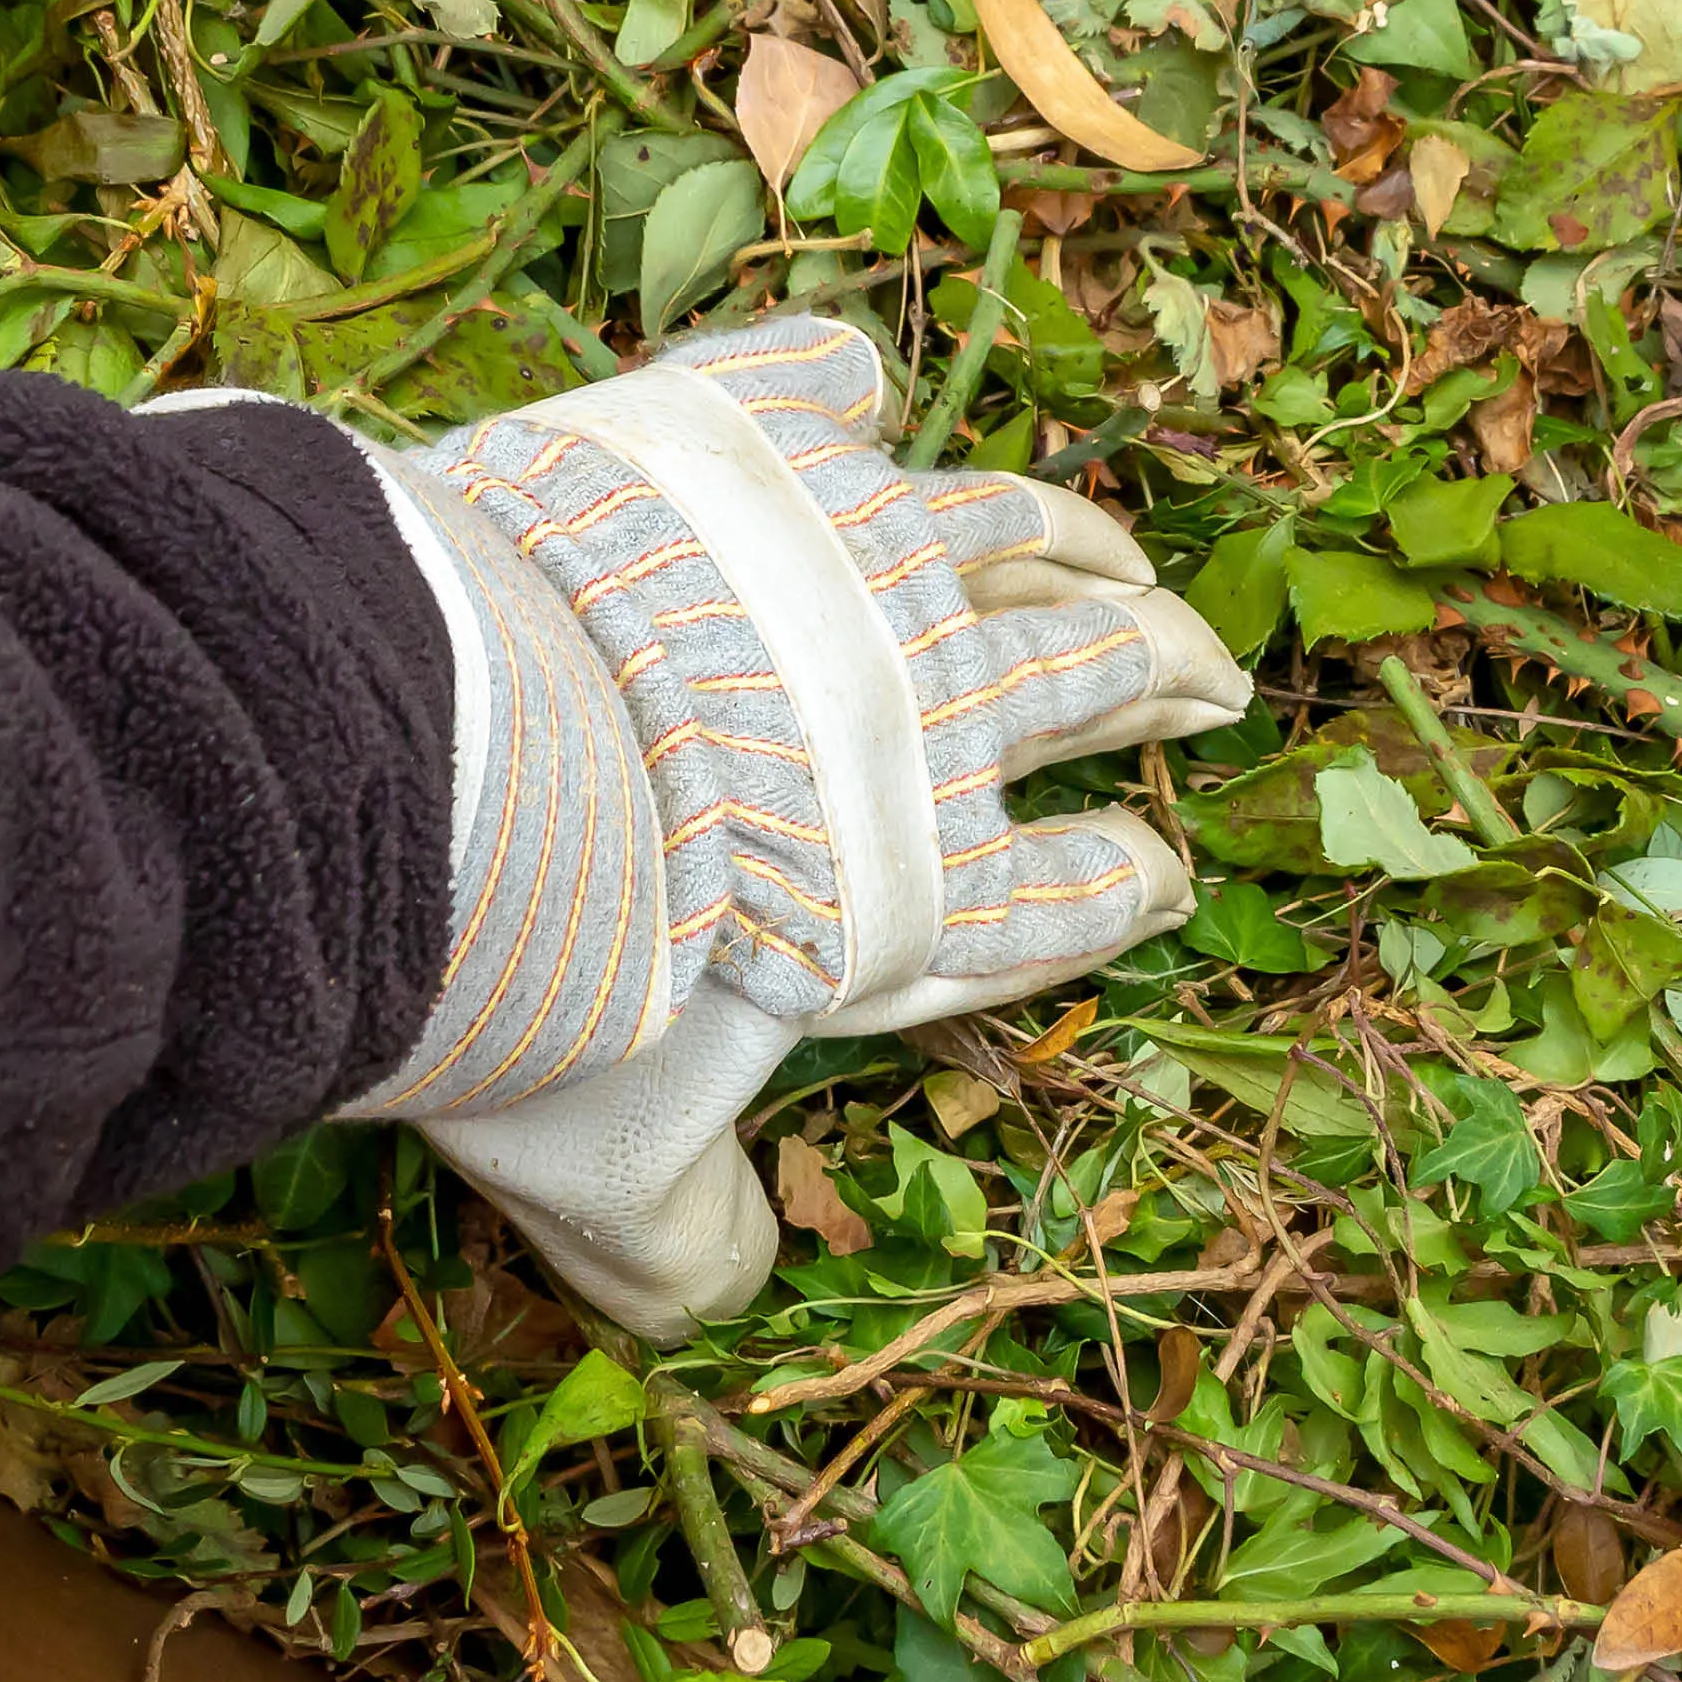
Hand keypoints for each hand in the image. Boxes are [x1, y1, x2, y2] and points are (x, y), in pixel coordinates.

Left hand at [333, 319, 1247, 1335]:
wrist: (468, 754)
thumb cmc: (561, 983)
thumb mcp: (614, 1175)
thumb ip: (679, 1245)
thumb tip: (708, 1296)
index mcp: (924, 893)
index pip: (1064, 895)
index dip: (1120, 889)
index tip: (1160, 874)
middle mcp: (930, 708)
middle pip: (1093, 678)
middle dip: (1164, 677)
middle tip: (1213, 677)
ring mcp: (849, 551)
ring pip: (1012, 527)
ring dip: (1080, 539)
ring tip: (1121, 550)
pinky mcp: (743, 435)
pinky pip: (826, 389)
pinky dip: (850, 389)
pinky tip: (864, 385)